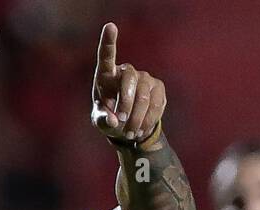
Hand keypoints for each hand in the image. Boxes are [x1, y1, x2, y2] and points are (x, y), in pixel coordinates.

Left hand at [91, 22, 166, 143]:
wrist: (129, 127)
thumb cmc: (110, 119)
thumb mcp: (101, 123)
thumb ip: (103, 121)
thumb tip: (113, 120)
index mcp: (106, 76)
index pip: (107, 56)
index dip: (108, 42)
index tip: (110, 26)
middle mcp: (126, 72)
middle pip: (129, 79)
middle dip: (126, 102)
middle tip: (121, 121)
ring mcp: (144, 78)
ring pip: (144, 95)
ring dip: (137, 117)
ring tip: (130, 133)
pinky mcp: (158, 88)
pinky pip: (156, 103)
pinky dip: (148, 119)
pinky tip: (141, 128)